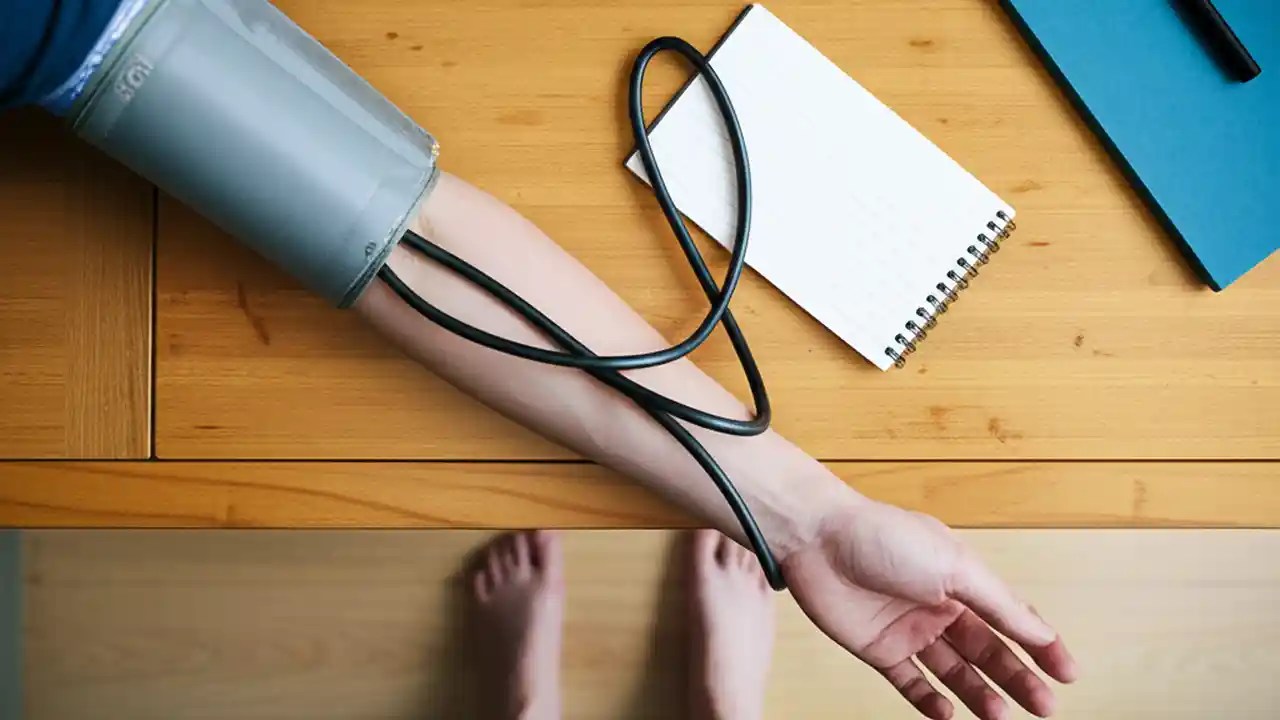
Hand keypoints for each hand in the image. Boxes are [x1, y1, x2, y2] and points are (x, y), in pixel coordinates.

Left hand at [782, 500, 1076, 719]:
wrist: (816, 538)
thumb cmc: (882, 537)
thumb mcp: (954, 565)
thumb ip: (997, 603)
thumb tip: (1040, 630)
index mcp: (962, 579)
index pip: (1012, 618)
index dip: (1042, 644)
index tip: (1068, 674)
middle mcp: (938, 605)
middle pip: (987, 651)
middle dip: (1017, 678)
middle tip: (1043, 707)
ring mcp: (909, 629)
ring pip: (954, 672)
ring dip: (980, 695)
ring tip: (1002, 717)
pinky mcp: (878, 648)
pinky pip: (911, 683)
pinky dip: (930, 702)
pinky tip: (950, 716)